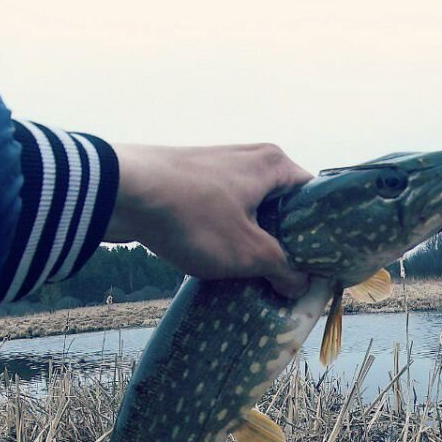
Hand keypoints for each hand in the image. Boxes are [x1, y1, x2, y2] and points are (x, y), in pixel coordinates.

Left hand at [104, 143, 311, 297]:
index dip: (321, 233)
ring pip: (251, 209)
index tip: (320, 264)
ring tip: (255, 274)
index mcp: (275, 164)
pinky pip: (223, 208)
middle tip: (289, 276)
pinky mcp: (190, 178)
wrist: (119, 193)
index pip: (315, 198)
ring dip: (253, 240)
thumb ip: (283, 269)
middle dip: (285, 242)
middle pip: (283, 205)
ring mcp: (218, 165)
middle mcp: (250, 157)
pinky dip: (226, 232)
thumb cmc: (194, 217)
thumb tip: (301, 285)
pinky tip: (220, 260)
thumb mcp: (248, 252)